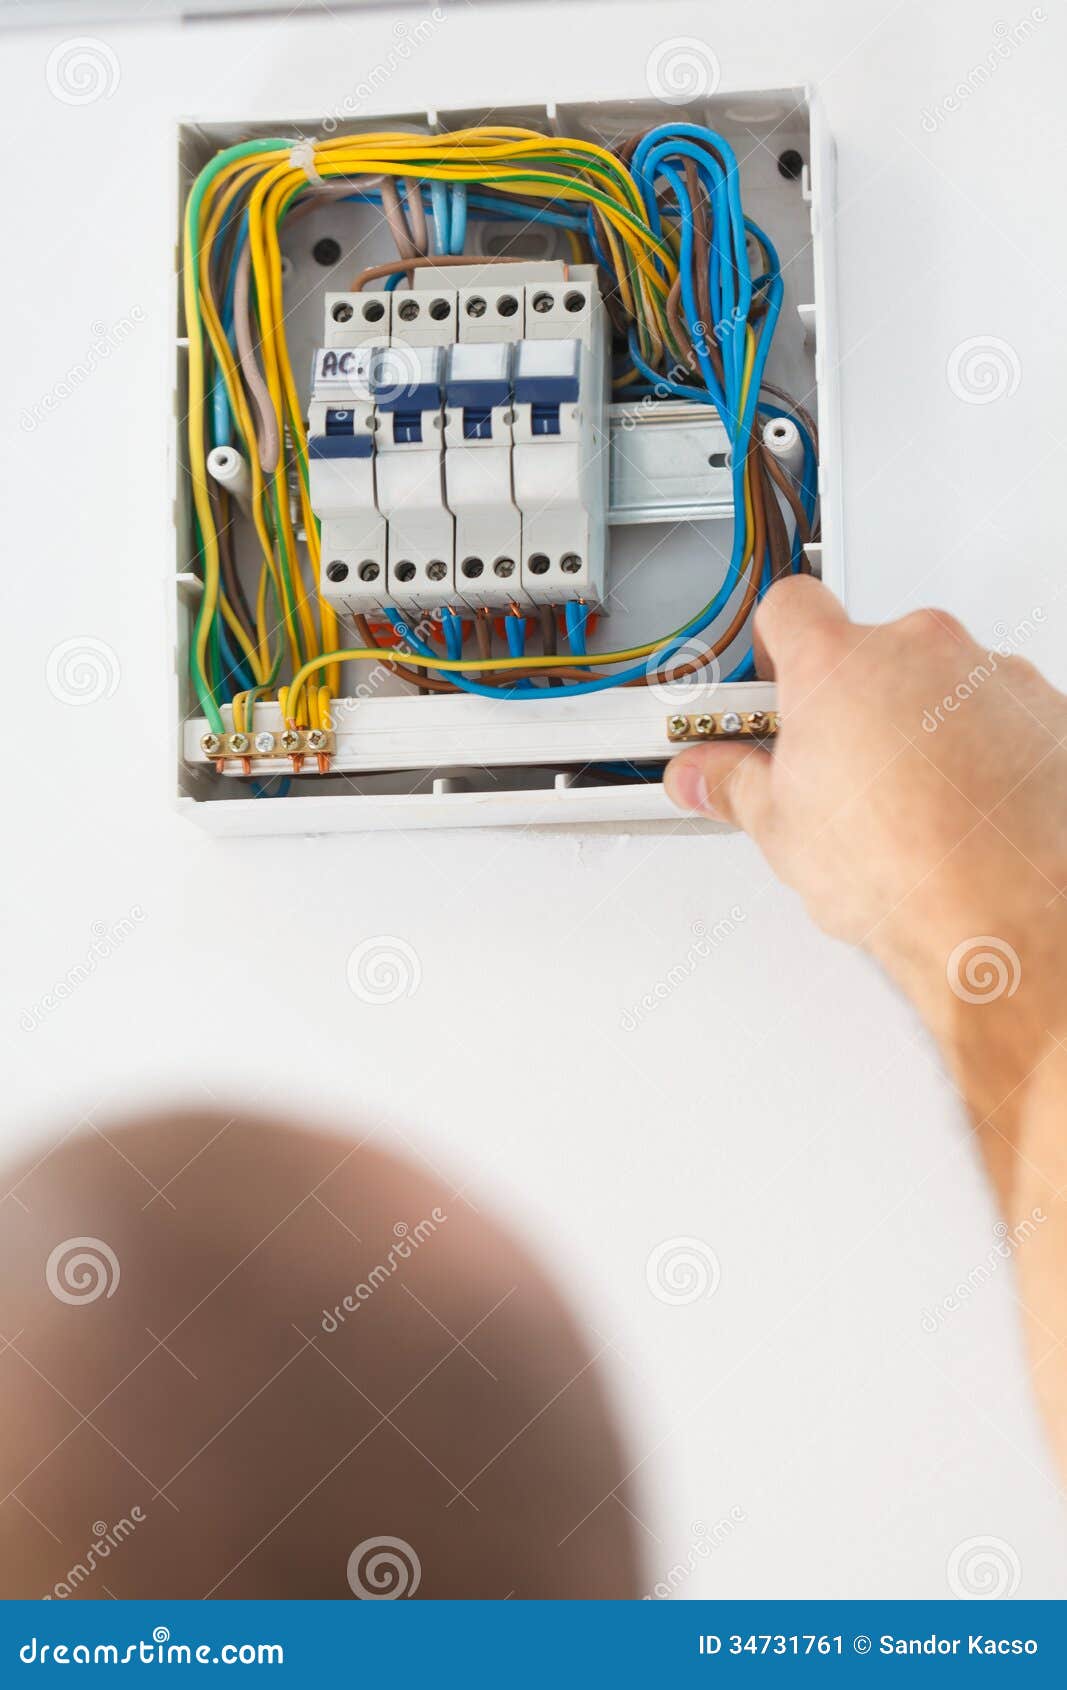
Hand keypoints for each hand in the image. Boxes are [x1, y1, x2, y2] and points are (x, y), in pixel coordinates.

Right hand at [664, 579, 1066, 1130]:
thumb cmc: (908, 870)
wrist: (1010, 912)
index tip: (773, 689)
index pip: (790, 609)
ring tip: (907, 804)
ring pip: (937, 683)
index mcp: (839, 666)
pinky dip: (980, 748)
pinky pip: (998, 713)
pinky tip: (962, 808)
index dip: (775, 648)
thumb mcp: (784, 831)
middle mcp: (920, 651)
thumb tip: (704, 776)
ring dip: (918, 725)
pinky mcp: (1045, 710)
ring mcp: (989, 676)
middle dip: (851, 701)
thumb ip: (735, 785)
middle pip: (869, 650)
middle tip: (836, 769)